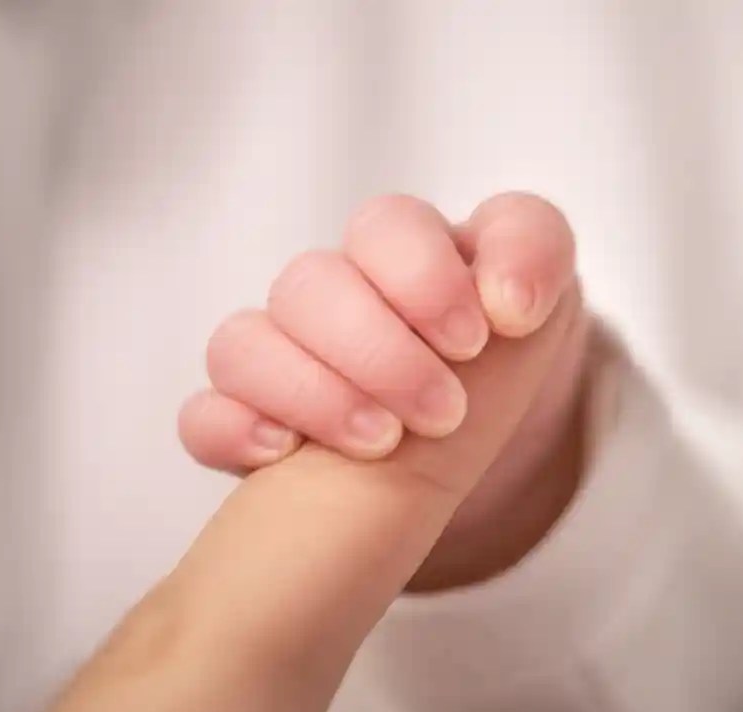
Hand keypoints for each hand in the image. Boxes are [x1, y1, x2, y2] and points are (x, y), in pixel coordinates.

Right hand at [48, 280, 581, 711]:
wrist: (475, 413)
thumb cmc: (498, 344)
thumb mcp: (538, 290)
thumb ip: (534, 254)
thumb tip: (507, 299)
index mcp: (397, 251)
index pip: (388, 226)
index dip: (425, 277)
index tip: (478, 339)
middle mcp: (329, 292)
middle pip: (309, 284)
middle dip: (379, 350)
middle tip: (445, 410)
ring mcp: (280, 354)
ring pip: (243, 344)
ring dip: (314, 392)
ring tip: (382, 440)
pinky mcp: (248, 419)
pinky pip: (203, 415)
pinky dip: (234, 428)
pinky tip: (283, 453)